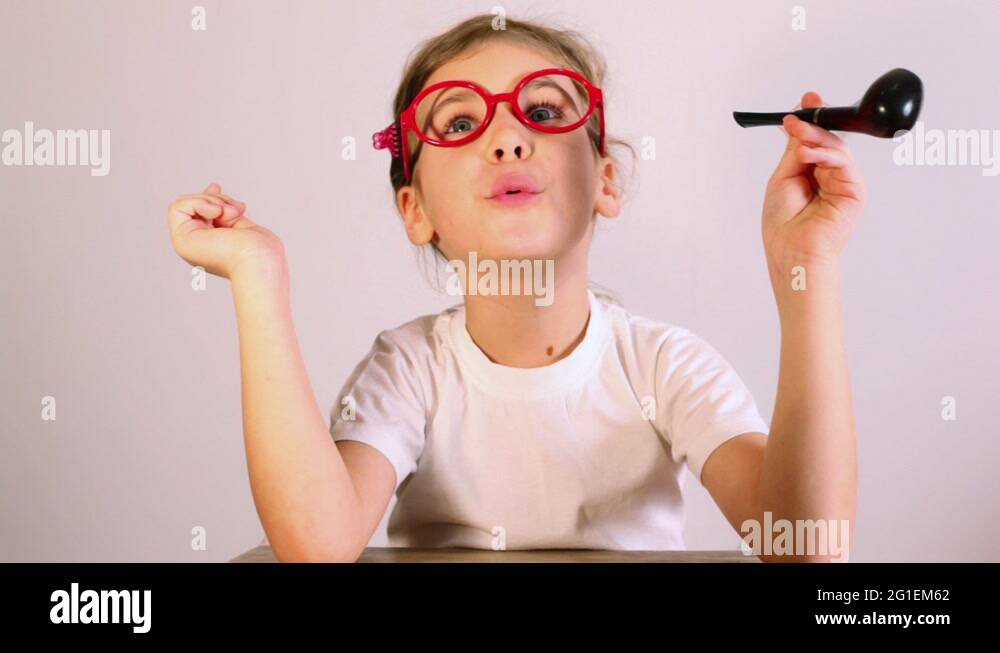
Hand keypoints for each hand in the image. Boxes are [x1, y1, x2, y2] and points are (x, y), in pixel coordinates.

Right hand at [167, 182, 283, 279]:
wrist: (260, 261)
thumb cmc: (261, 249)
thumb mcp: (241, 222)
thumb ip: (224, 210)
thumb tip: (212, 187)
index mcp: (209, 245)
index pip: (197, 212)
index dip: (206, 197)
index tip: (216, 186)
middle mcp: (195, 246)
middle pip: (193, 206)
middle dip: (216, 199)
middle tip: (237, 209)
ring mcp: (187, 244)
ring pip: (185, 204)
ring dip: (213, 201)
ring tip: (232, 214)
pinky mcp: (182, 240)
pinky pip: (178, 207)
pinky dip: (199, 203)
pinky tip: (218, 213)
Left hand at [761, 92, 866, 278]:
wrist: (792, 250)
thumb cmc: (783, 223)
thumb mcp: (784, 177)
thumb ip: (795, 151)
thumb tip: (798, 123)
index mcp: (812, 173)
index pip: (815, 141)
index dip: (812, 121)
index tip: (806, 101)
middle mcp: (830, 176)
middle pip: (827, 141)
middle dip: (814, 124)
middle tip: (799, 113)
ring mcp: (844, 183)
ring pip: (836, 149)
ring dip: (816, 138)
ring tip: (800, 134)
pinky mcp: (854, 191)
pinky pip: (843, 164)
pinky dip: (826, 155)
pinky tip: (808, 155)